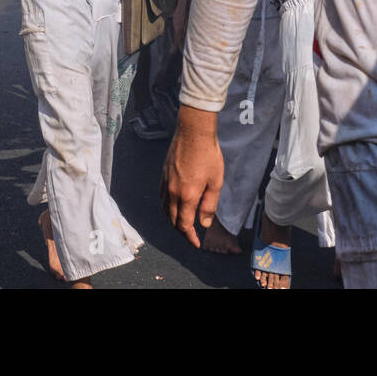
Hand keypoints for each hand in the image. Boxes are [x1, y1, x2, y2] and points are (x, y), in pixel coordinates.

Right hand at [161, 106, 223, 248]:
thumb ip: (209, 205)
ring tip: (182, 222)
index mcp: (187, 196)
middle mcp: (172, 192)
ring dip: (173, 220)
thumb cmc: (208, 155)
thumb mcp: (216, 182)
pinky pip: (161, 197)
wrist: (193, 132)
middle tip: (190, 235)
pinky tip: (173, 205)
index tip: (196, 243)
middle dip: (181, 231)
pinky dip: (166, 207)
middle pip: (172, 220)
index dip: (190, 237)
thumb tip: (204, 223)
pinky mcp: (163, 175)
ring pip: (164, 209)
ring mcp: (165, 183)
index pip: (184, 225)